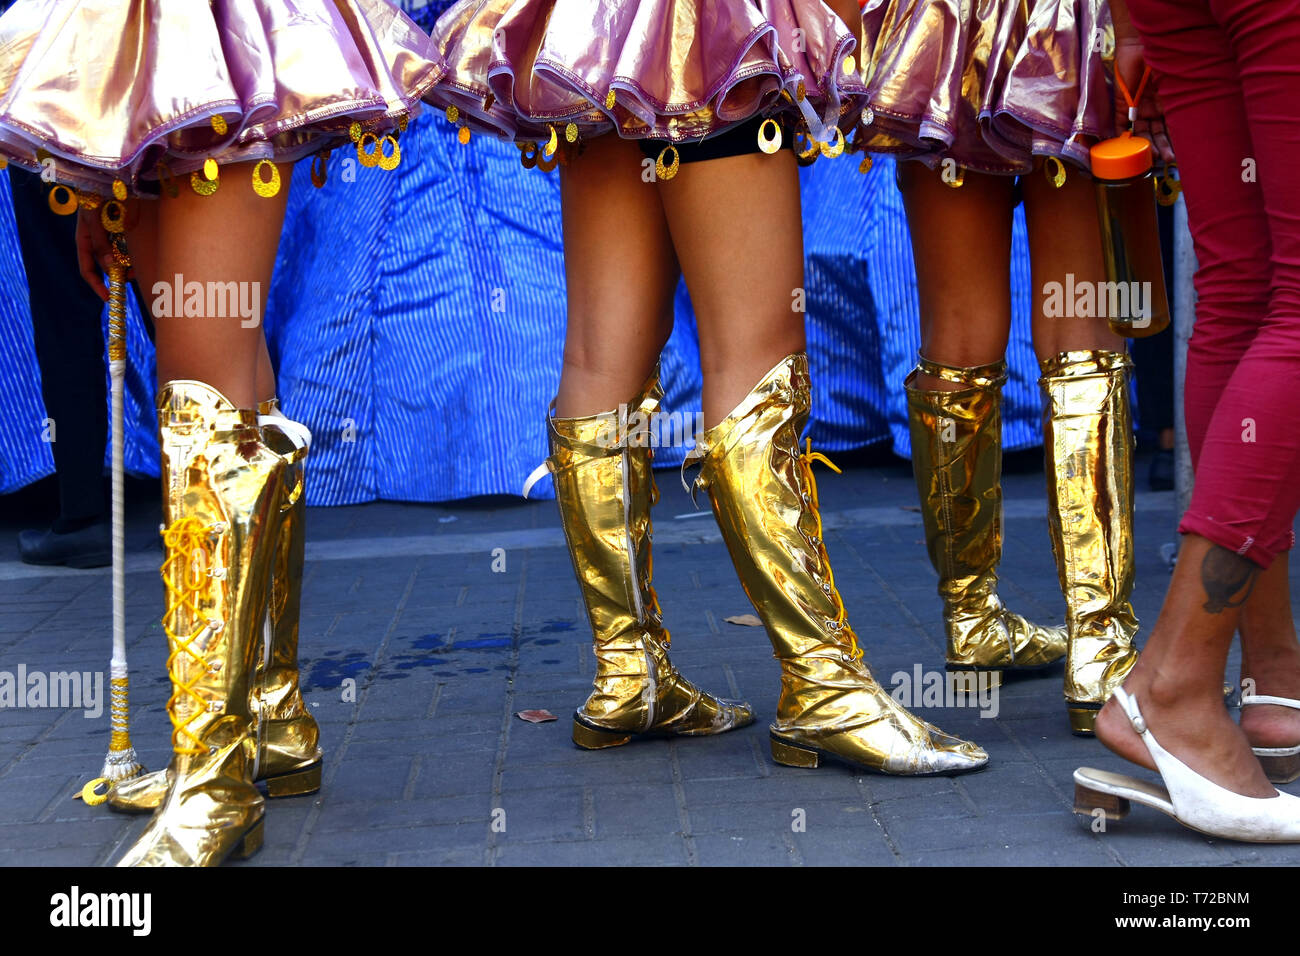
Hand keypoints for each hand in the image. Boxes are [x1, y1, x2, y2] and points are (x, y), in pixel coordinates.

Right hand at [75, 203, 135, 302]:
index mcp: (84, 239)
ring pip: (119, 258)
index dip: (96, 285)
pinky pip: (127, 247)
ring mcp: (110, 235)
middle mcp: (97, 240)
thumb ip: (100, 241)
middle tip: (132, 283)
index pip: (86, 268)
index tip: (108, 298)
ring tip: (138, 271)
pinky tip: (140, 258)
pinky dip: (133, 255)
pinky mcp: (123, 228)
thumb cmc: (95, 194)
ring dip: (128, 267)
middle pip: (106, 266)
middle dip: (118, 277)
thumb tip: (108, 266)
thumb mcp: (94, 219)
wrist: (107, 174)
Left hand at [1113, 37, 1173, 163]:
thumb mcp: (1177, 82)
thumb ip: (1181, 100)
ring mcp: (1137, 107)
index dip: (1176, 140)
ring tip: (1152, 156)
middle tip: (1167, 158)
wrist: (1144, 43)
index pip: (1172, 127)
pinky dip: (1120, 135)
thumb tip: (1194, 121)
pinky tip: (1124, 149)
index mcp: (1169, 103)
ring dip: (1145, 145)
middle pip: (1157, 133)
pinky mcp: (1121, 103)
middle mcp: (1153, 108)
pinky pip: (1119, 122)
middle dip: (1162, 146)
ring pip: (1141, 131)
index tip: (1181, 150)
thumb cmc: (1167, 60)